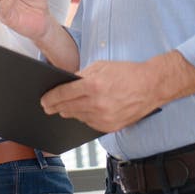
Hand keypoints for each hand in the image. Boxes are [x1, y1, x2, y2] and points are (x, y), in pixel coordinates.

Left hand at [41, 60, 159, 132]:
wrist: (150, 86)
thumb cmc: (127, 73)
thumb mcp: (101, 66)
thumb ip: (82, 76)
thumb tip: (67, 84)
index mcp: (93, 85)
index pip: (63, 94)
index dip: (50, 98)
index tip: (44, 100)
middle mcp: (97, 103)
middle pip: (67, 108)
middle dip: (56, 107)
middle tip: (48, 106)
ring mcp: (104, 118)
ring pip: (77, 117)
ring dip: (69, 112)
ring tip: (63, 108)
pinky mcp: (110, 127)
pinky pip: (89, 124)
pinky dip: (84, 117)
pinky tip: (82, 112)